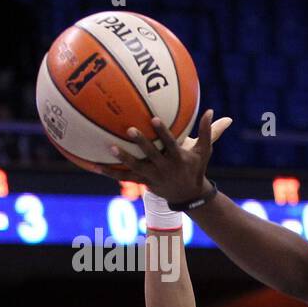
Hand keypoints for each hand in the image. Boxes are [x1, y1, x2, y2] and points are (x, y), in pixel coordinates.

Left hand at [101, 110, 227, 204]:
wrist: (189, 196)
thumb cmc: (196, 168)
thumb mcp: (205, 152)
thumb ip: (208, 131)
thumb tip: (211, 111)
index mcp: (179, 159)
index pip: (171, 144)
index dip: (163, 132)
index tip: (155, 119)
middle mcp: (166, 168)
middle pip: (152, 155)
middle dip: (142, 144)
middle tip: (130, 130)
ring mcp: (154, 176)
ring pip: (137, 168)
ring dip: (124, 158)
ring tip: (111, 148)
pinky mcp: (144, 182)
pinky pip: (125, 178)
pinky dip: (111, 172)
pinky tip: (96, 165)